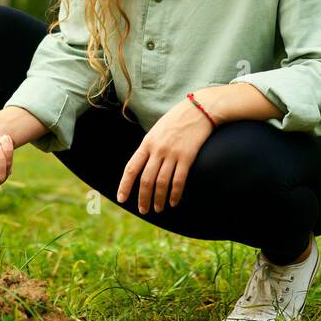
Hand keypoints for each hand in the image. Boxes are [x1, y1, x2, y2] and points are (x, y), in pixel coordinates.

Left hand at [116, 96, 212, 213]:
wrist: (199, 110)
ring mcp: (172, 154)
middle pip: (146, 180)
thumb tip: (142, 166)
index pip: (131, 168)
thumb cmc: (176, 120)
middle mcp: (157, 150)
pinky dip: (175, 194)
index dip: (125, 185)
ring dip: (159, 199)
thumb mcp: (157, 131)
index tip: (121, 199)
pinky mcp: (187, 157)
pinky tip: (174, 202)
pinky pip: (178, 180)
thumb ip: (149, 148)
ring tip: (158, 209)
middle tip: (143, 210)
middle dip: (143, 198)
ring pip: (161, 183)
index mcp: (147, 143)